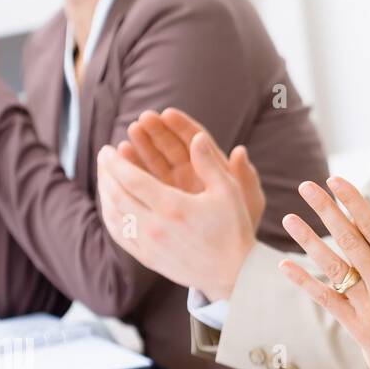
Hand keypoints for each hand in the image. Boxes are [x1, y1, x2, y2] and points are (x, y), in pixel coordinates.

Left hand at [97, 127, 259, 300]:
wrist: (233, 273)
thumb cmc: (233, 229)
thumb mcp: (228, 192)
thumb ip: (210, 163)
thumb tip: (197, 137)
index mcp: (173, 207)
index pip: (131, 179)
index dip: (115, 163)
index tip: (107, 149)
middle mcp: (155, 226)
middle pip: (117, 195)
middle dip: (106, 173)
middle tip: (102, 156)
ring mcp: (148, 245)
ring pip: (113, 214)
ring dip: (104, 193)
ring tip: (104, 177)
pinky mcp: (147, 258)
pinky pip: (119, 234)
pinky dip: (109, 215)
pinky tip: (110, 205)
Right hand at [118, 108, 264, 223]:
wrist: (226, 255)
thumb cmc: (242, 224)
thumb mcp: (248, 200)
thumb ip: (244, 176)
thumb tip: (240, 150)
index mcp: (213, 169)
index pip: (196, 140)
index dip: (182, 127)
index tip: (168, 113)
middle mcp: (191, 174)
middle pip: (171, 147)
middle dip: (156, 132)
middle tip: (141, 121)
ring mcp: (173, 186)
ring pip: (154, 162)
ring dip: (141, 148)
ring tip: (128, 136)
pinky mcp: (158, 200)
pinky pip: (144, 182)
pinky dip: (134, 171)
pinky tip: (121, 160)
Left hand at [277, 180, 369, 368]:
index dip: (355, 202)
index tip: (337, 181)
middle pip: (351, 240)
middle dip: (328, 210)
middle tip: (307, 186)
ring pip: (335, 267)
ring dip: (310, 240)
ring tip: (290, 217)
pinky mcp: (359, 328)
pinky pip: (328, 301)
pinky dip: (306, 283)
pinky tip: (287, 266)